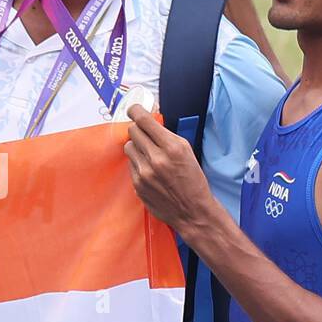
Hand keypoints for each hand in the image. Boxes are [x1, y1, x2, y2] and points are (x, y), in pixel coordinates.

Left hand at [123, 105, 215, 232]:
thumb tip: (149, 122)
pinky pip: (130, 164)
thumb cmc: (193, 180)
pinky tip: (150, 171)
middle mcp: (156, 158)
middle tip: (145, 134)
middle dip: (138, 130)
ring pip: (129, 147)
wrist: (193, 211)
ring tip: (148, 154)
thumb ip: (167, 136)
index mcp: (172, 147)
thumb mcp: (187, 151)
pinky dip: (138, 164)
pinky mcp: (138, 185)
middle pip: (133, 131)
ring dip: (136, 147)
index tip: (134, 109)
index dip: (136, 111)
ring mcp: (145, 173)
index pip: (145, 120)